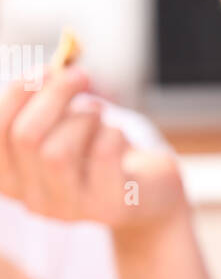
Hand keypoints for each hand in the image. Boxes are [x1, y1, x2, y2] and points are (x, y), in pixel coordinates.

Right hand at [0, 67, 183, 226]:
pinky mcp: (108, 208)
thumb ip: (51, 97)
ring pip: (57, 153)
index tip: (45, 70)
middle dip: (54, 95)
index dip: (17, 95)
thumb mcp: (68, 121)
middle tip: (80, 76)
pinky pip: (101, 155)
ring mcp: (70, 209)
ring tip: (98, 114)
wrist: (149, 190)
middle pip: (25, 138)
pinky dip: (111, 131)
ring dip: (83, 118)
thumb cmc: (98, 147)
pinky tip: (118, 136)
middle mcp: (34, 200)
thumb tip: (53, 69)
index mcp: (13, 178)